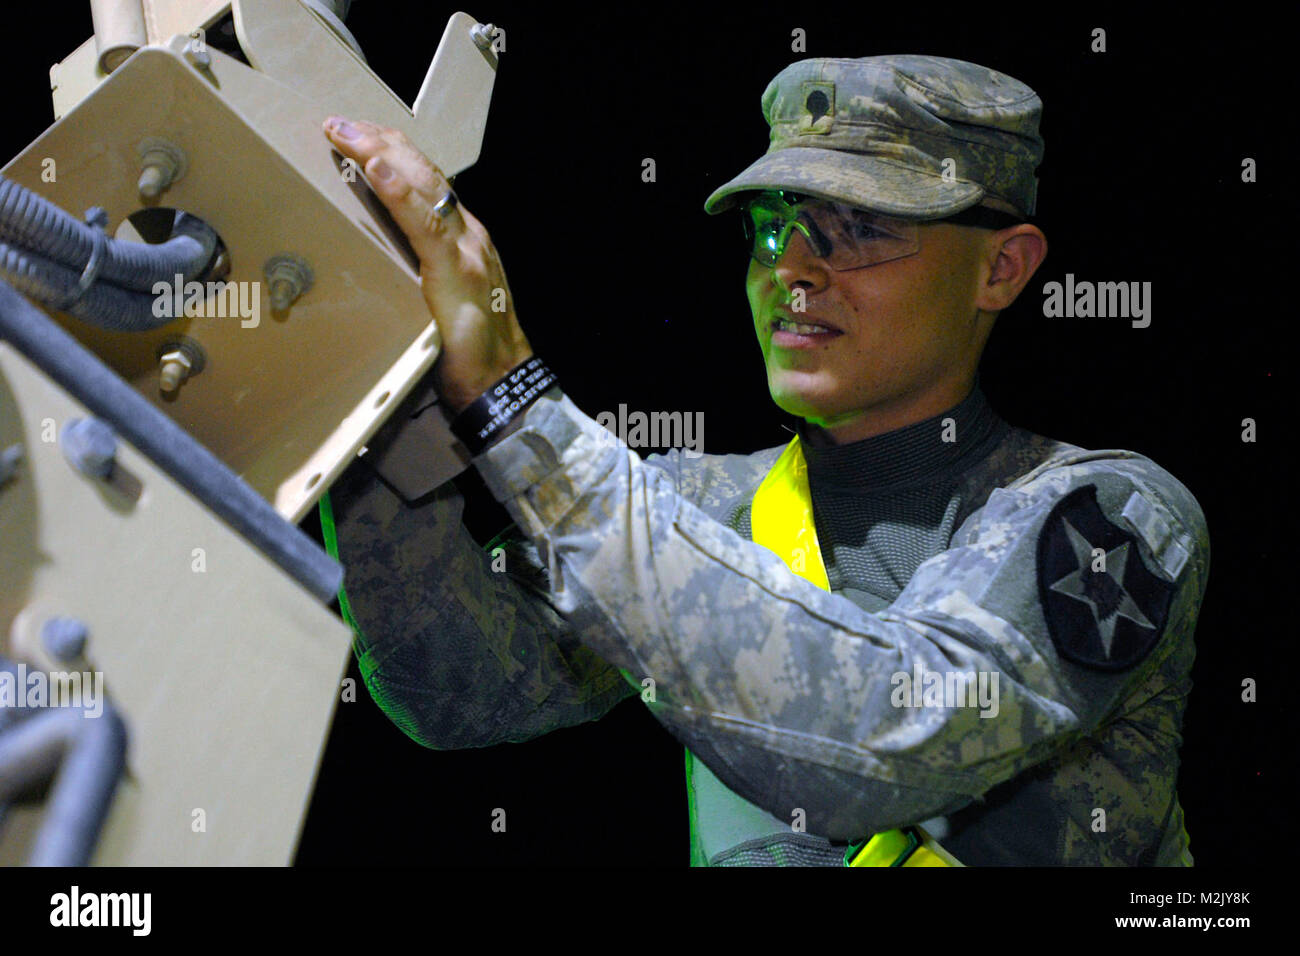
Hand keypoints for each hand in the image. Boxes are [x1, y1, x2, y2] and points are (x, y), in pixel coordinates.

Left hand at [322, 116, 533, 413]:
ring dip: (381, 154)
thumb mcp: (443, 304)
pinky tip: (376, 168)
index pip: (428, 183)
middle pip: (425, 173)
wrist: (504, 388)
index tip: (356, 134)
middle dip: (380, 142)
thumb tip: (384, 268)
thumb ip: (423, 278)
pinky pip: (424, 223)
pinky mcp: (458, 271)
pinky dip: (399, 192)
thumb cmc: (471, 355)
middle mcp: (471, 235)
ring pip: (424, 187)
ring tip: (347, 132)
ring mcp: (468, 250)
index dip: (393, 153)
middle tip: (337, 123)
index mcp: (465, 240)